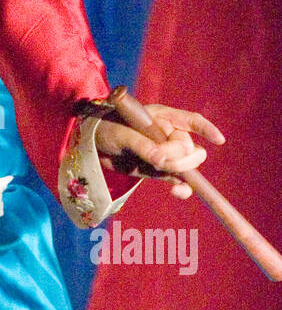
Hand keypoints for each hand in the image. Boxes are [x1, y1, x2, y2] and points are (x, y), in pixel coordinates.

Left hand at [94, 104, 225, 199]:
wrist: (90, 146)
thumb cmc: (105, 129)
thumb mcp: (122, 134)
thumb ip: (143, 146)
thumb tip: (163, 161)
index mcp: (162, 117)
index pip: (191, 120)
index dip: (206, 129)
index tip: (219, 141)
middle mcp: (167, 134)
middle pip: (189, 148)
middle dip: (180, 157)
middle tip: (160, 161)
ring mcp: (164, 153)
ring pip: (186, 165)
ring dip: (180, 171)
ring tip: (159, 169)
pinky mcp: (158, 170)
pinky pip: (178, 179)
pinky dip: (181, 187)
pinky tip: (178, 192)